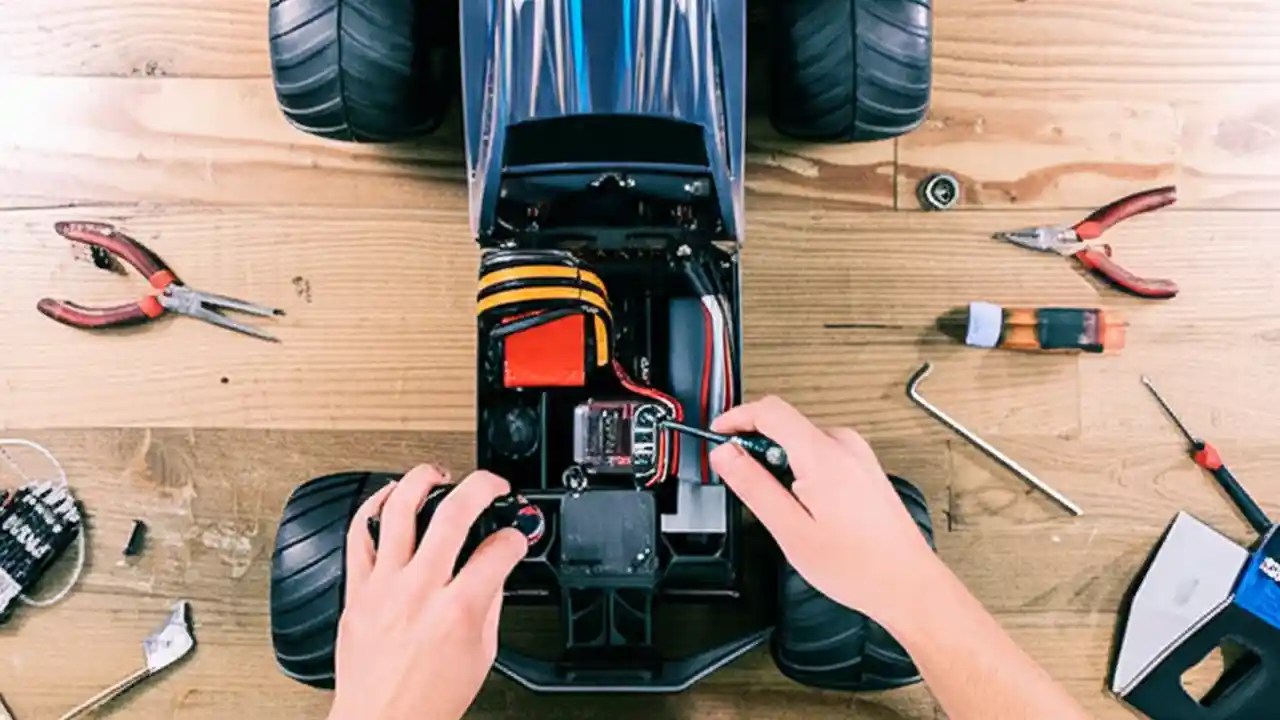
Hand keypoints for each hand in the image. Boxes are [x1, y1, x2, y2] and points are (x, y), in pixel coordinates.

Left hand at [328, 466, 525, 719]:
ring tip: (437, 474)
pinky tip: (388, 497)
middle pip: (453, 515)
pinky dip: (373, 507)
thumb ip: (490, 603)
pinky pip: (358, 535)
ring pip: (399, 510)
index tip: (514, 537)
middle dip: (481, 487)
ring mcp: (384, 587)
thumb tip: (496, 569)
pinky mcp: (357, 591)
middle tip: (491, 484)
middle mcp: (419, 592)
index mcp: (457, 612)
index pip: (497, 551)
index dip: (514, 537)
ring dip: (422, 481)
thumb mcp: (481, 655)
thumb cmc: (427, 701)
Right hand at [710, 396, 938, 618]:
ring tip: (781, 507)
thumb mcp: (790, 530)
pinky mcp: (863, 467)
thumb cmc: (858, 566)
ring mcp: (858, 455)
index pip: (769, 410)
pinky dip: (801, 469)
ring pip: (801, 441)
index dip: (736, 418)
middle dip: (756, 448)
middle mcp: (844, 446)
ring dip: (780, 462)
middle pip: (784, 424)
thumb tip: (725, 454)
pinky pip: (820, 453)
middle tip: (742, 483)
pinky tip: (805, 508)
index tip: (718, 433)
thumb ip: (753, 486)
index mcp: (823, 455)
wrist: (907, 583)